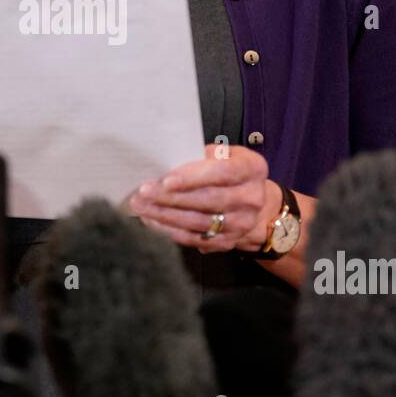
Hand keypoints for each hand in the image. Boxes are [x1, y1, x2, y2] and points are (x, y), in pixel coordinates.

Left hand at [124, 144, 281, 254]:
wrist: (254, 202)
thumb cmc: (230, 170)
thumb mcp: (224, 154)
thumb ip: (201, 156)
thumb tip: (165, 161)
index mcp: (252, 169)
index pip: (223, 173)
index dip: (194, 177)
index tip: (167, 180)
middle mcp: (252, 198)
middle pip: (208, 200)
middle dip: (171, 197)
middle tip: (143, 192)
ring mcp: (242, 223)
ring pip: (198, 222)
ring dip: (165, 215)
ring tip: (142, 206)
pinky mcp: (229, 242)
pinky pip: (195, 238)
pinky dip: (170, 230)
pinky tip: (153, 220)